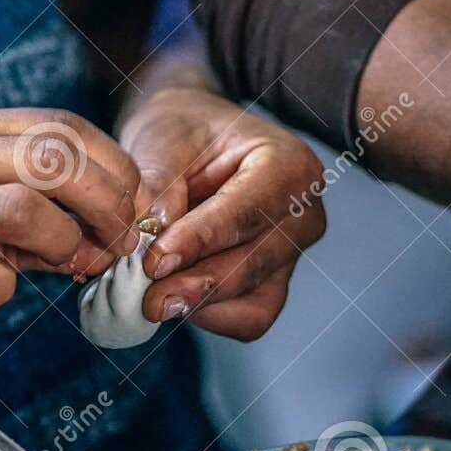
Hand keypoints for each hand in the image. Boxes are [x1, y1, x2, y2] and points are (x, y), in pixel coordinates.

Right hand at [0, 109, 139, 358]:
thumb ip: (32, 201)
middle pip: (53, 159)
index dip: (112, 165)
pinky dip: (6, 291)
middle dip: (107, 203)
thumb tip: (114, 222)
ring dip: (69, 244)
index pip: (57, 126)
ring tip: (73, 268)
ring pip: (26, 209)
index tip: (133, 204)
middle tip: (119, 242)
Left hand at [123, 87, 324, 340]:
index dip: (200, 241)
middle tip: (147, 298)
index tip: (156, 261)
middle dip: (198, 286)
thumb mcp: (164, 140)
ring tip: (152, 299)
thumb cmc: (183, 132)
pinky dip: (207, 316)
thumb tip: (151, 235)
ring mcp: (291, 253)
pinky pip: (247, 318)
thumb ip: (160, 184)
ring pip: (254, 300)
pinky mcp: (271, 283)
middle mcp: (302, 214)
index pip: (247, 212)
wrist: (192, 140)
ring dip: (201, 306)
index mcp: (288, 165)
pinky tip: (171, 298)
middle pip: (254, 263)